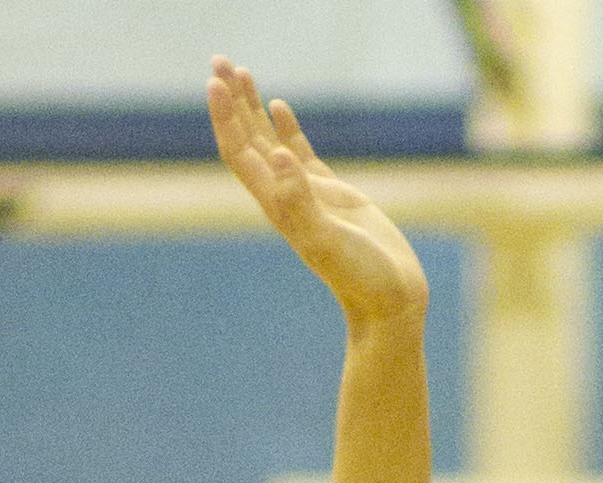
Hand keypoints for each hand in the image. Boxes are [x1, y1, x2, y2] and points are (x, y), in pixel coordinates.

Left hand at [209, 58, 427, 328]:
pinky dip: (286, 126)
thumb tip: (278, 156)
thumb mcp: (328, 240)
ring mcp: (306, 194)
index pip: (240, 154)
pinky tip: (278, 105)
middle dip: (231, 102)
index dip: (225, 118)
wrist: (388, 301)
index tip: (214, 81)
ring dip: (251, 108)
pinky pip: (300, 152)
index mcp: (278, 205)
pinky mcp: (330, 194)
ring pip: (269, 142)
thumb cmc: (362, 278)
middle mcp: (284, 197)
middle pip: (247, 141)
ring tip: (239, 72)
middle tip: (218, 59)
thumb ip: (302, 201)